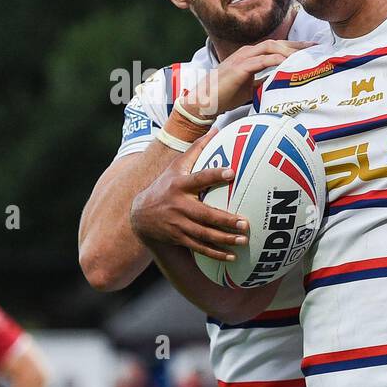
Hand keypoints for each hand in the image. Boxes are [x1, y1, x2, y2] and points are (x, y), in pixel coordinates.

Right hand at [130, 127, 248, 261]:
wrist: (141, 215)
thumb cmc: (165, 186)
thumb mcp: (176, 167)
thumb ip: (196, 150)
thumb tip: (215, 130)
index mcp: (180, 185)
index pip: (199, 178)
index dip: (214, 174)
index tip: (232, 172)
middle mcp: (178, 205)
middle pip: (204, 214)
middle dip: (225, 220)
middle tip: (245, 223)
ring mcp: (178, 224)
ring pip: (203, 234)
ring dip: (224, 239)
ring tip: (243, 240)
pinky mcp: (178, 238)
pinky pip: (199, 247)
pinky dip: (215, 253)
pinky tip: (231, 256)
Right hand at [183, 39, 314, 116]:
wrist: (205, 100)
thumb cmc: (226, 94)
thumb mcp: (250, 87)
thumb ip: (264, 82)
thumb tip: (280, 84)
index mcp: (250, 55)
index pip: (275, 47)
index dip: (293, 47)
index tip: (310, 50)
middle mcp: (247, 52)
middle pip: (276, 43)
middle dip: (296, 45)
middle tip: (314, 49)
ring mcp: (243, 58)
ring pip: (270, 47)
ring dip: (288, 51)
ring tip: (304, 57)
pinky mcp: (239, 67)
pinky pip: (262, 60)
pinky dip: (276, 60)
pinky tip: (288, 63)